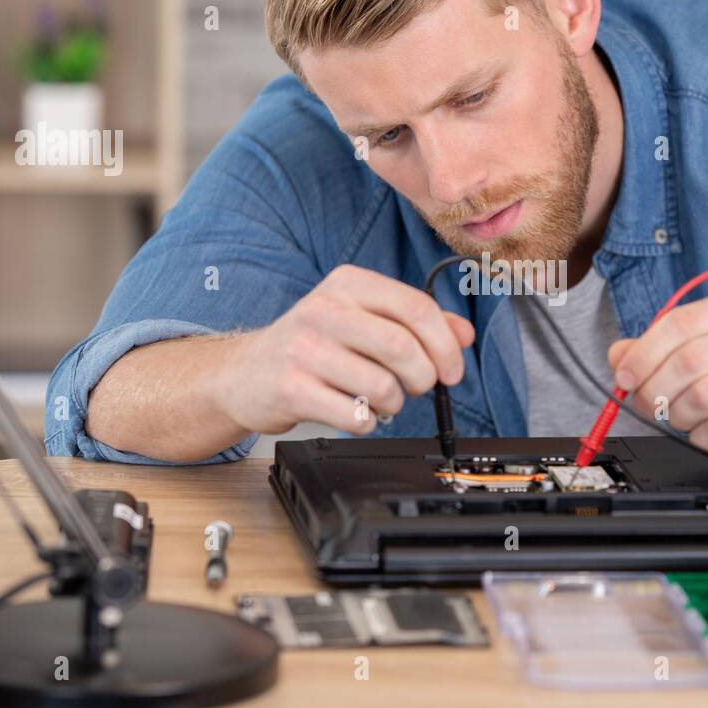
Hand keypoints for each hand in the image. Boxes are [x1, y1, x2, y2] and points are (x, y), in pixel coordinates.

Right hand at [215, 265, 473, 435]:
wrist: (244, 374)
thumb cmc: (311, 345)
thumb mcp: (361, 319)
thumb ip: (414, 322)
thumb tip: (464, 334)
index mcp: (347, 284)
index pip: (415, 307)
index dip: (445, 344)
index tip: (452, 370)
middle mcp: (323, 310)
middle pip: (403, 347)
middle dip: (424, 377)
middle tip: (419, 388)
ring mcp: (304, 349)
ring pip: (382, 385)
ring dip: (395, 403)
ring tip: (382, 400)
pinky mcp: (291, 389)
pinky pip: (355, 415)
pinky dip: (367, 422)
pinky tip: (354, 412)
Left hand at [608, 289, 707, 468]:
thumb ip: (665, 350)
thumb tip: (620, 355)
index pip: (678, 323)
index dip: (643, 353)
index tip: (625, 378)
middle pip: (686, 360)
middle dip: (655, 391)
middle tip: (650, 408)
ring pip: (702, 394)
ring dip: (680, 417)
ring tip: (684, 423)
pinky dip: (704, 436)